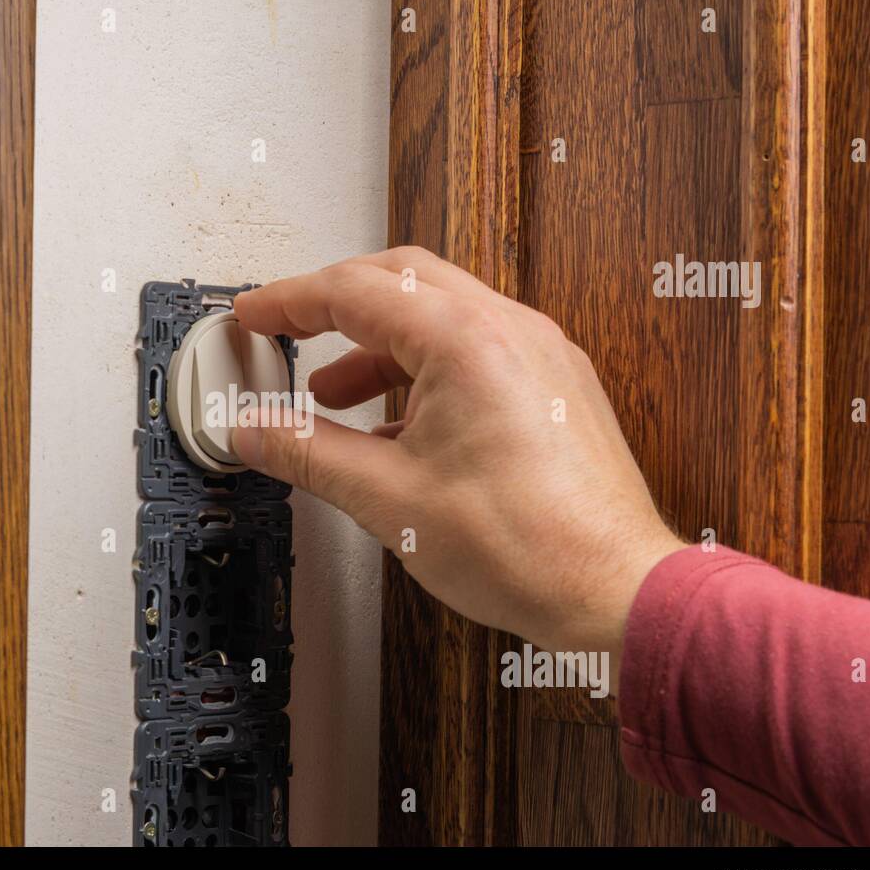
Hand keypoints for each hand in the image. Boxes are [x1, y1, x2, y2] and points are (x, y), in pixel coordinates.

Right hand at [230, 248, 685, 687]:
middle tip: (287, 329)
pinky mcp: (556, 387)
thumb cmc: (530, 547)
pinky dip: (423, 370)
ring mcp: (541, 355)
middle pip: (400, 280)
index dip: (289, 301)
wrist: (615, 589)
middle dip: (333, 303)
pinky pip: (476, 350)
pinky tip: (398, 425)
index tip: (254, 315)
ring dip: (378, 344)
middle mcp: (511, 330)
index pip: (353, 290)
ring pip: (440, 314)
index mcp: (465, 340)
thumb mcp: (387, 499)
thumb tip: (256, 430)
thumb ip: (308, 452)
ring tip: (333, 392)